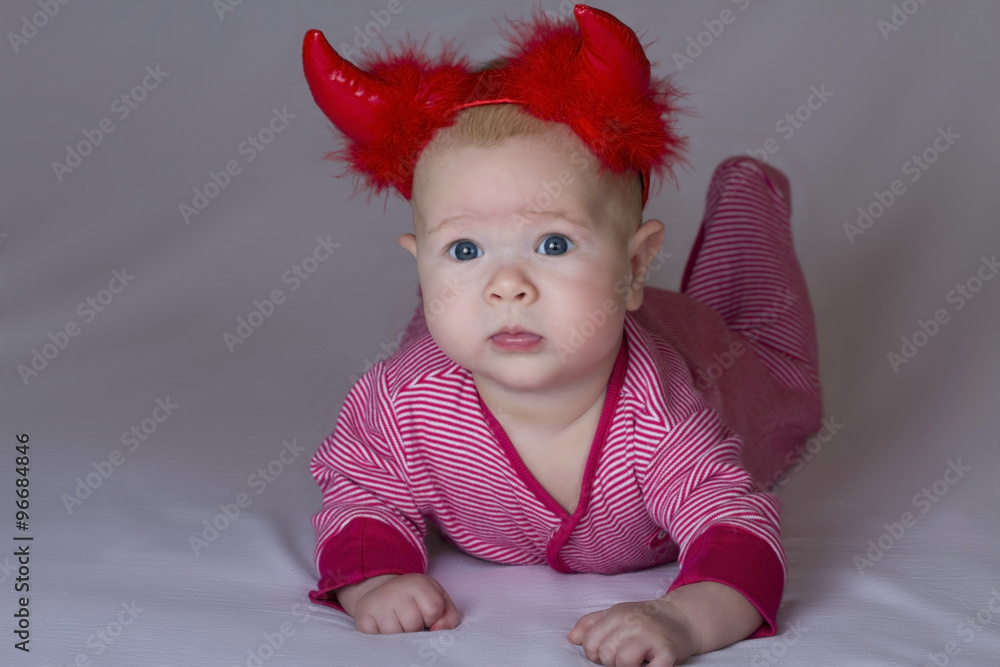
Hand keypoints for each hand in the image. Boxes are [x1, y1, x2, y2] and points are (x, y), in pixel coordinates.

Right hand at [339, 573, 460, 633]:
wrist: (385, 594)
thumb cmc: (417, 601)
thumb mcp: (438, 601)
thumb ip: (449, 617)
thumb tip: (437, 630)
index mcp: (416, 583)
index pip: (433, 610)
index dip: (432, 616)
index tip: (425, 611)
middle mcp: (394, 590)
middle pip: (414, 624)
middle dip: (416, 627)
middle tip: (409, 617)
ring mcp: (376, 604)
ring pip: (396, 635)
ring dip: (400, 635)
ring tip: (398, 623)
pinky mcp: (362, 620)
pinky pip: (379, 642)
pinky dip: (385, 640)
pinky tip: (385, 628)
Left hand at [568, 597, 697, 665]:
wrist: (681, 618)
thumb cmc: (645, 620)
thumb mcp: (616, 614)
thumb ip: (591, 624)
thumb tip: (572, 639)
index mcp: (617, 614)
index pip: (590, 642)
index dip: (595, 654)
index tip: (609, 652)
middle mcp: (632, 622)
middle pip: (605, 653)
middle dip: (612, 661)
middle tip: (627, 656)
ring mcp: (650, 635)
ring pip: (623, 662)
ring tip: (638, 660)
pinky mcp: (667, 650)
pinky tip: (649, 665)